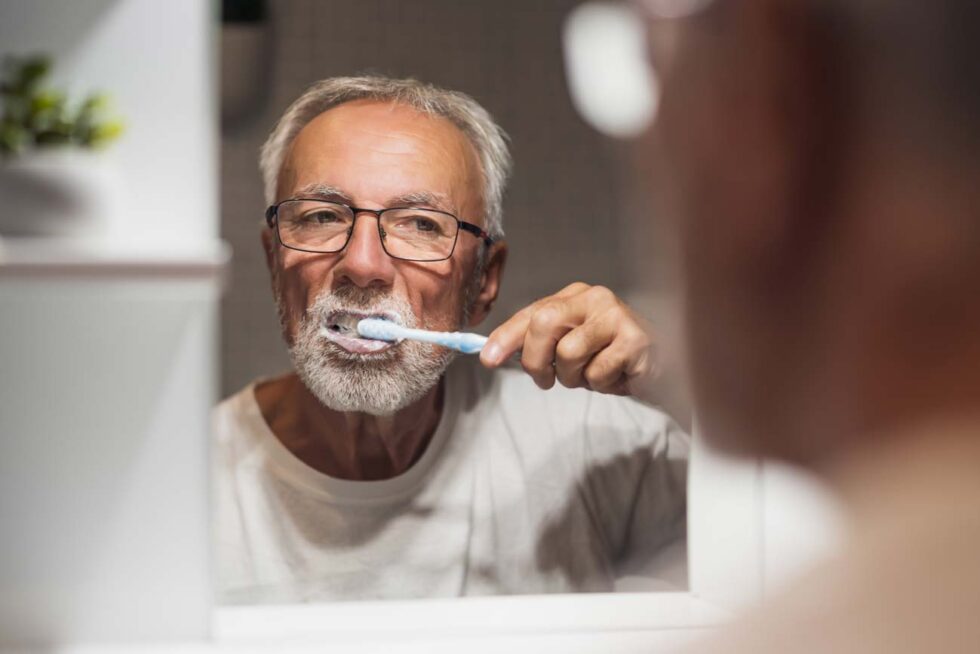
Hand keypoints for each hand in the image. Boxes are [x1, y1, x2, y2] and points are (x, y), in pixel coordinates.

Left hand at [480, 283, 657, 395]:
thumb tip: (493, 354)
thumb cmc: (611, 357)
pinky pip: (598, 372)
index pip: (532, 311)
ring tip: (593, 375)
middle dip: (536, 359)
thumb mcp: (571, 348)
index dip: (507, 335)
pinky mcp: (636, 339)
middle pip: (544, 322)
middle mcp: (595, 298)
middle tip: (546, 380)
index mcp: (575, 296)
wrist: (663, 366)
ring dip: (574, 378)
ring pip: (569, 353)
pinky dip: (601, 384)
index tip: (488, 359)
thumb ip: (539, 345)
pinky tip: (617, 376)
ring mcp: (617, 316)